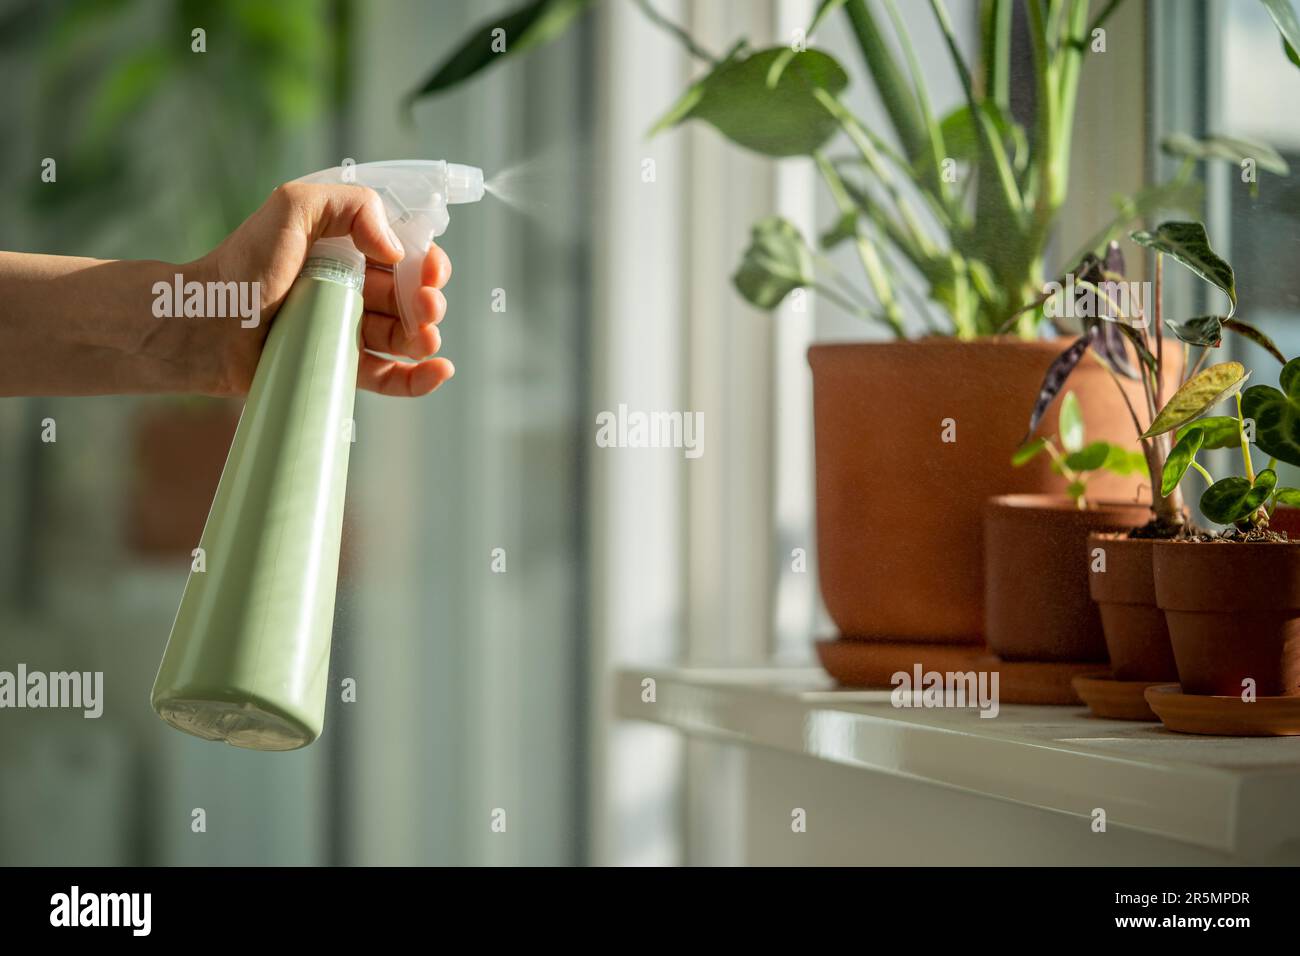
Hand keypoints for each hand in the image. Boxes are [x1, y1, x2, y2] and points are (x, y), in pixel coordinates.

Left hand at [197, 181, 454, 396]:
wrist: (206, 323)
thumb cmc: (242, 264)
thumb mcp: (294, 206)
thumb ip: (351, 205)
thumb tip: (395, 251)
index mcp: (349, 249)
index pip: (407, 256)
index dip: (427, 264)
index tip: (427, 273)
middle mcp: (353, 288)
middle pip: (412, 298)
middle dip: (428, 302)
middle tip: (424, 307)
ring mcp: (348, 330)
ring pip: (406, 337)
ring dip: (427, 338)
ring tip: (424, 339)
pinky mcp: (340, 368)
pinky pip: (391, 377)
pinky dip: (421, 378)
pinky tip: (440, 372)